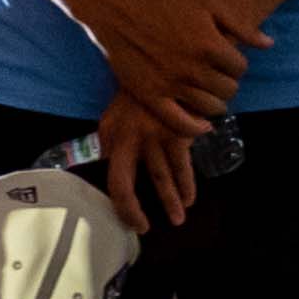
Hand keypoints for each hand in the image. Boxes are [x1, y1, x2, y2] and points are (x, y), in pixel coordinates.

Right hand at [80, 0, 258, 132]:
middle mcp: (193, 68)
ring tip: (208, 95)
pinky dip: (195, 129)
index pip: (240, 68)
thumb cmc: (163, 2)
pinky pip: (180, 123)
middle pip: (228, 89)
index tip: (225, 61)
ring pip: (210, 107)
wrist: (116, 9)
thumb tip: (267, 45)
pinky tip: (202, 125)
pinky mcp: (150, 96)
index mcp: (210, 45)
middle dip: (227, 83)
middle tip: (215, 77)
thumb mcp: (208, 3)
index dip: (236, 64)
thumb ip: (240, 24)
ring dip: (215, 103)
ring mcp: (171, 84)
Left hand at [93, 92, 201, 233]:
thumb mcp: (115, 118)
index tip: (127, 217)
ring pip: (161, 179)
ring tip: (178, 219)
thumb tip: (108, 165)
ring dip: (171, 201)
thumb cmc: (139, 99)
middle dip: (133, 211)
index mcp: (111, 138)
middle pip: (123, 185)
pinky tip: (190, 198)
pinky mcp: (177, 133)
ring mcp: (153, 138)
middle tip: (145, 228)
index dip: (118, 202)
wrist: (166, 71)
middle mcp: (128, 141)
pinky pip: (183, 166)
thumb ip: (111, 142)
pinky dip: (187, 184)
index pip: (108, 176)